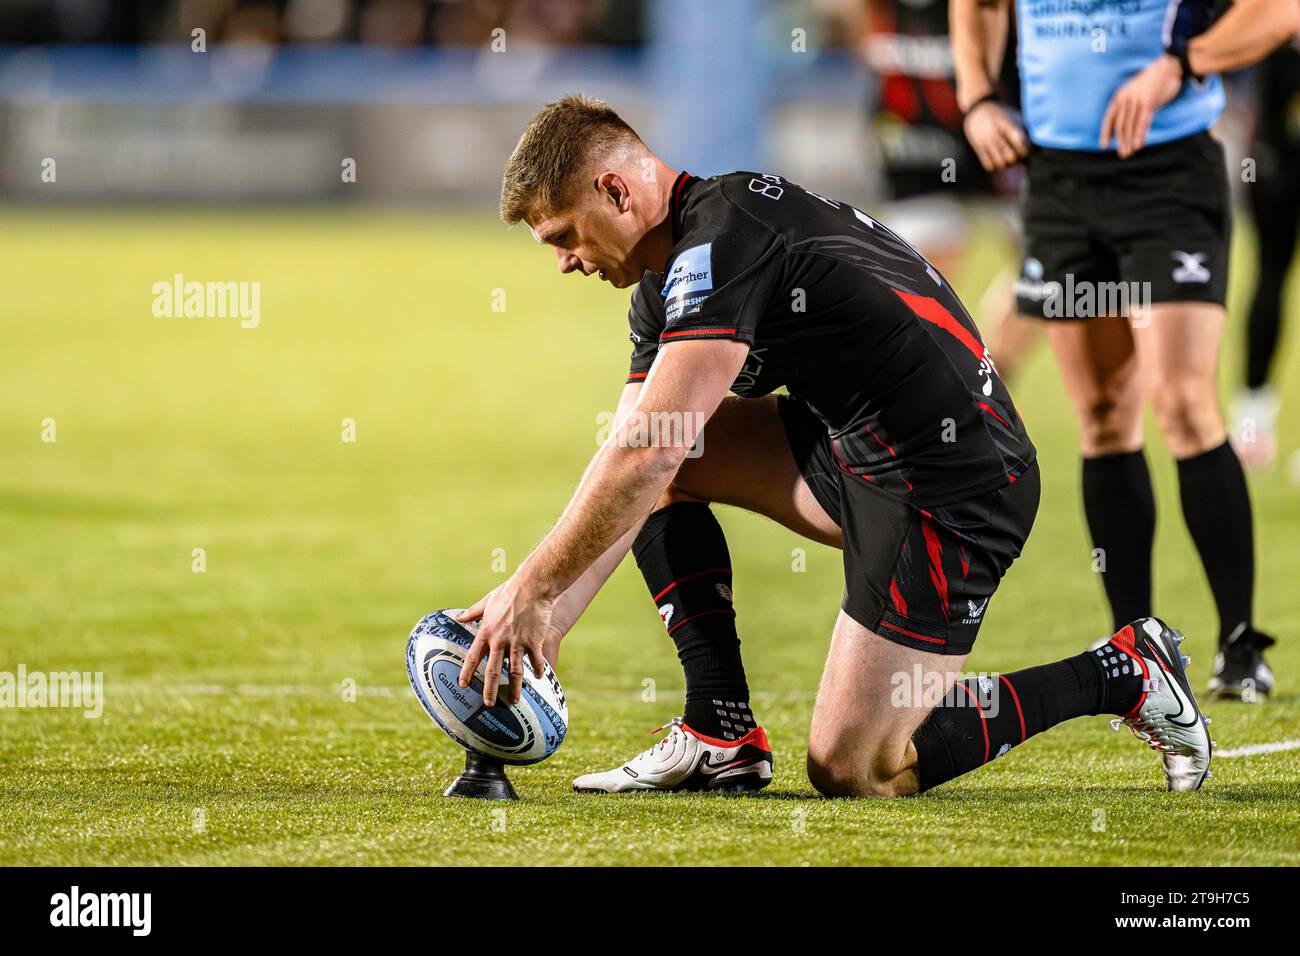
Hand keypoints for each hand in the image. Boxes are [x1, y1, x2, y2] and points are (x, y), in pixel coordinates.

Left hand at [455, 575, 559, 705]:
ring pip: (515, 672)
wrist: (532, 586)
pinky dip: (537, 671)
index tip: (464, 685)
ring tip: (514, 701)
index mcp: (486, 632)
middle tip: (489, 704)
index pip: (473, 657)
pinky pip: (535, 662)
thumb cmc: (509, 592)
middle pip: (493, 671)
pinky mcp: (533, 642)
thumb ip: (472, 612)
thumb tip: (458, 617)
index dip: (467, 673)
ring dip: (514, 688)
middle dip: (490, 690)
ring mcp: (517, 642)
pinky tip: (538, 678)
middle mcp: (500, 640)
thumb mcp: (487, 601)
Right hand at [963, 98, 1029, 171]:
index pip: (1021, 144)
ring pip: (1000, 164)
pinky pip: (989, 166)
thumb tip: (1038, 151)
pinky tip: (1000, 159)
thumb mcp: (1016, 117)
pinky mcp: (979, 148)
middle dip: (1019, 159)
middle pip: (1011, 157)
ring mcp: (986, 142)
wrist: (979, 107)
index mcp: (1007, 124)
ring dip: (1008, 164)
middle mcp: (996, 134)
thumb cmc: (1004, 113)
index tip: (1030, 147)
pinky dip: (996, 166)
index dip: (1028, 150)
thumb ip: (1027, 131)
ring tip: (1011, 157)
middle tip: (1021, 154)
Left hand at [1100, 54, 1182, 157]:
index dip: (1106, 132)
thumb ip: (1128, 107)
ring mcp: (1136, 99)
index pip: (1109, 117)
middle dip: (1120, 141)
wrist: (1167, 67)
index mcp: (1119, 96)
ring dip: (1129, 141)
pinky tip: (1138, 144)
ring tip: (1128, 153)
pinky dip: (1139, 134)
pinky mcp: (1148, 101)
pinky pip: (1142, 121)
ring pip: (1130, 125)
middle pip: (1120, 124)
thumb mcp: (1134, 92)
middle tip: (1122, 155)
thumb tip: (1124, 124)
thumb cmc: (1151, 83)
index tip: (1104, 146)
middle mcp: (1125, 98)